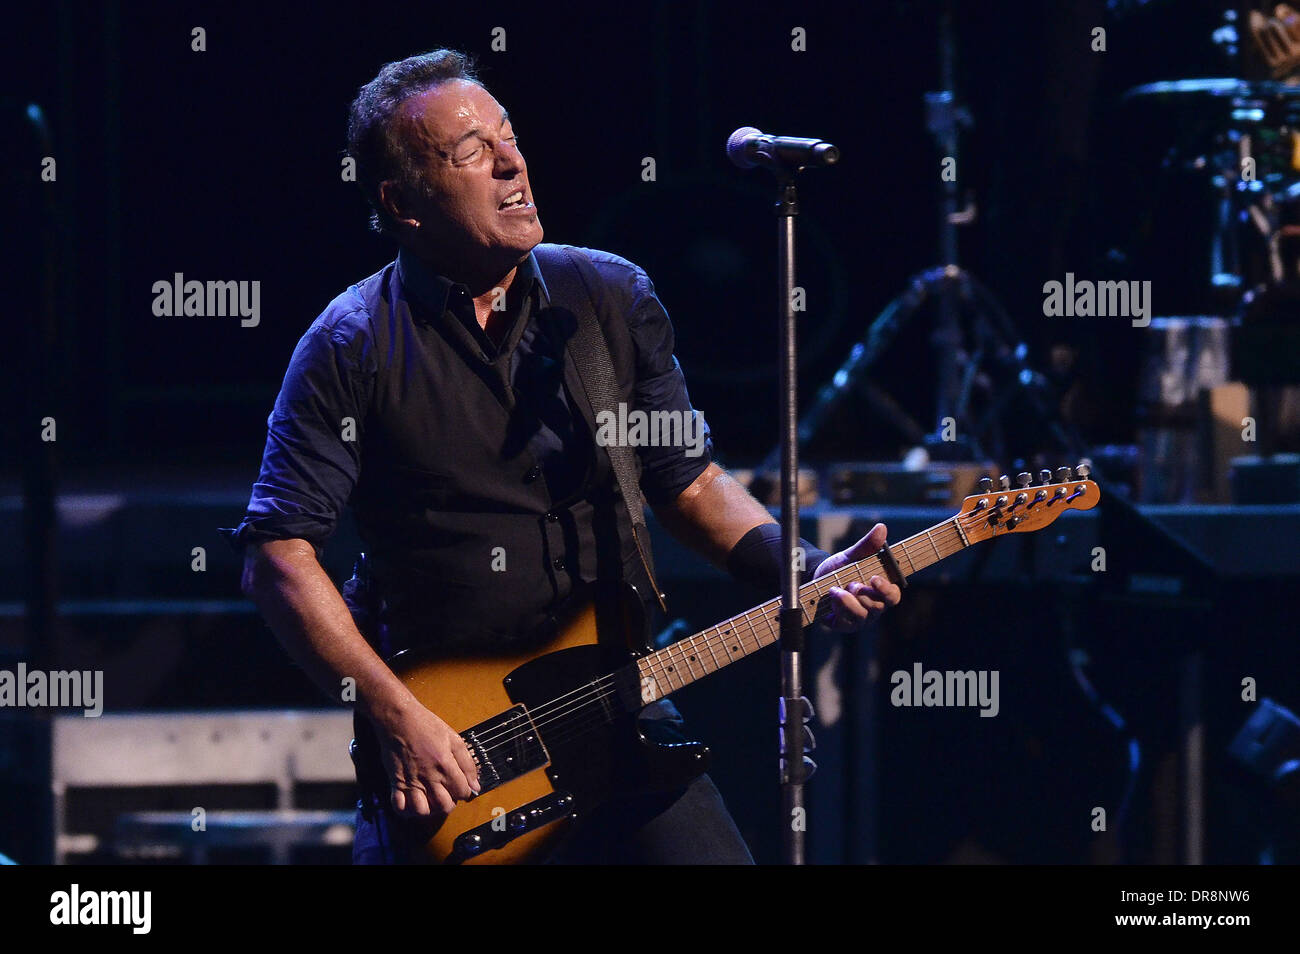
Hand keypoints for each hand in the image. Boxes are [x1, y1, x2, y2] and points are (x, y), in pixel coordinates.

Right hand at [375, 702, 479, 819]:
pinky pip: (399, 806)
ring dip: (430, 809)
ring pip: (423, 811)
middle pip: (444, 806)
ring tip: (431, 799)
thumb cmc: (425, 725)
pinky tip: (412, 802)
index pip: (462, 792)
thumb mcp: (453, 738)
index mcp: (445, 765)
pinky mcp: (396, 782)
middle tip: (447, 793)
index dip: (465, 791)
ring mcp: (411, 781)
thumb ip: (467, 763)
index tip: (461, 786)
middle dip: (450, 803)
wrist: (398, 719)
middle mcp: (429, 776)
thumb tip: (475, 784)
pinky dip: (406, 809)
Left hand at [812, 523, 901, 631]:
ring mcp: (860, 619)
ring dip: (848, 601)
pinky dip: (838, 608)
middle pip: (878, 607)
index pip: (893, 596)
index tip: (874, 578)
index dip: (886, 589)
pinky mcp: (845, 625)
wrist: (816, 579)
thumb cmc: (841, 568)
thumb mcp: (852, 555)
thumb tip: (882, 528)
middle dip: (863, 594)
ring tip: (837, 589)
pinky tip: (832, 597)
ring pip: (861, 615)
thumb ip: (867, 545)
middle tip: (851, 583)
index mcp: (881, 592)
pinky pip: (845, 621)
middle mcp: (874, 608)